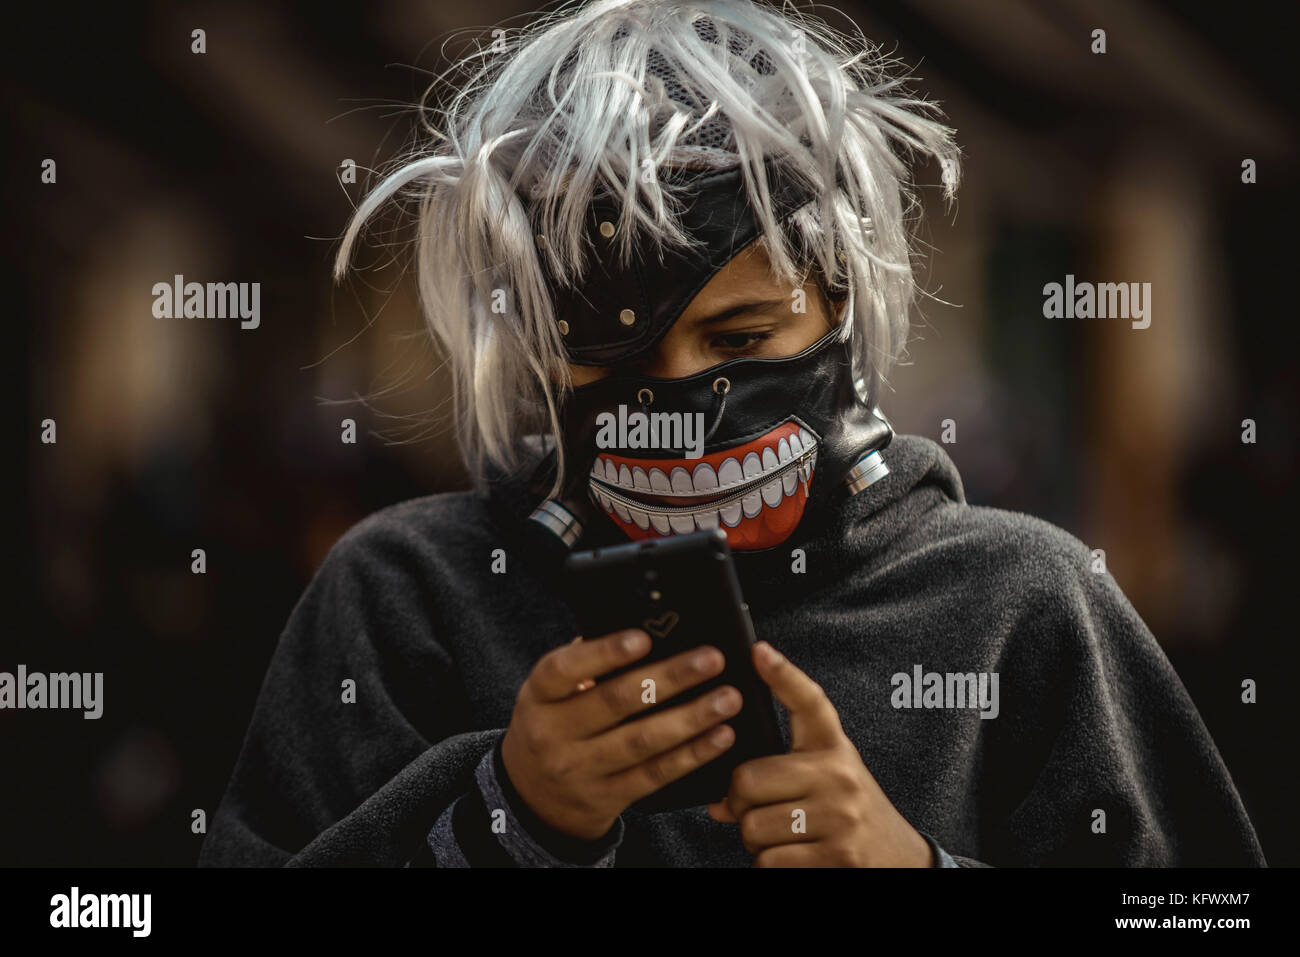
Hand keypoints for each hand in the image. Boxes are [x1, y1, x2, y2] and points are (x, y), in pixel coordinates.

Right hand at [501, 629, 741, 840]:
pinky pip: (655, 775)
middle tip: (712, 659)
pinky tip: (720, 737)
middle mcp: (552, 734)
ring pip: (642, 741)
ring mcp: (579, 770)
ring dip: (691, 718)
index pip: (565, 669)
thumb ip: (586, 666)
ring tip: (727, 698)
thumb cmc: (554, 725)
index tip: (645, 637)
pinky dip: (692, 755)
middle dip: (671, 678)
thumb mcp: (551, 694)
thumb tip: (647, 632)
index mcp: (538, 696)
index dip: (605, 653)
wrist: (532, 799)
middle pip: (615, 702)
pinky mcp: (606, 798)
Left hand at [706, 641, 933, 866]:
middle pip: (748, 780)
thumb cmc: (847, 812)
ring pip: (753, 826)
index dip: (782, 673)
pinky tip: (792, 856)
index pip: (809, 701)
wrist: (900, 858)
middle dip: (739, 802)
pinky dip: (768, 864)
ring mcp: (840, 816)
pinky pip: (768, 860)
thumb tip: (718, 803)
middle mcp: (839, 774)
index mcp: (833, 746)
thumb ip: (775, 776)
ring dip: (754, 838)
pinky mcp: (838, 855)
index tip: (758, 650)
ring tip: (780, 834)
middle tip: (754, 809)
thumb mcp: (825, 777)